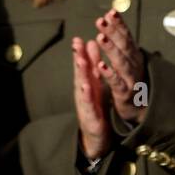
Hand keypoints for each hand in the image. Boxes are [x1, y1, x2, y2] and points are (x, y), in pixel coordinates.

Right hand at [71, 36, 111, 159]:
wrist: (96, 136)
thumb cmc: (96, 106)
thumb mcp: (95, 83)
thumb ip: (93, 64)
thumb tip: (91, 42)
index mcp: (87, 82)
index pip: (82, 64)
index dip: (80, 51)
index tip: (78, 38)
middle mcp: (83, 91)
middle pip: (80, 72)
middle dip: (78, 57)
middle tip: (77, 44)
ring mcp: (85, 104)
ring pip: (82, 86)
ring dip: (81, 73)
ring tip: (81, 60)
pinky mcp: (91, 117)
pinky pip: (89, 104)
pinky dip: (87, 95)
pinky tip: (87, 86)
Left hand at [93, 8, 148, 124]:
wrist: (140, 106)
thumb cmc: (130, 78)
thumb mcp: (125, 56)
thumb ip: (118, 38)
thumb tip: (110, 16)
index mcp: (133, 54)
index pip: (126, 35)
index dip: (119, 24)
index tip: (111, 12)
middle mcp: (134, 64)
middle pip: (124, 45)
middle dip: (113, 32)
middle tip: (102, 21)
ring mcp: (131, 78)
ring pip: (121, 62)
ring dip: (111, 49)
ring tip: (101, 37)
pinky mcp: (125, 93)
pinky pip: (117, 82)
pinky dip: (110, 73)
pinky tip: (100, 65)